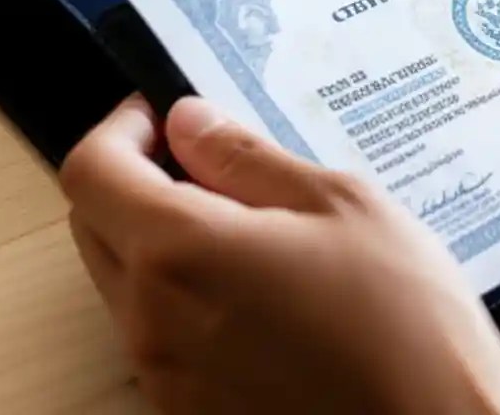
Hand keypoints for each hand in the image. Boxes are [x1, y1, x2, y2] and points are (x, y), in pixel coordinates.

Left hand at [60, 95, 499, 414]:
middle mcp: (154, 320)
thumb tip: (192, 122)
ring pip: (128, 285)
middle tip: (206, 164)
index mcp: (183, 252)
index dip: (120, 129)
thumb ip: (248, 158)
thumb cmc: (406, 325)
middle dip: (135, 181)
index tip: (158, 115)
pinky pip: (161, 337)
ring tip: (255, 233)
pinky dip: (189, 299)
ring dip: (164, 243)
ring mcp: (167, 375)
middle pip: (95, 226)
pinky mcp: (191, 410)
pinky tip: (266, 294)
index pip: (93, 171)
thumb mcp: (341, 205)